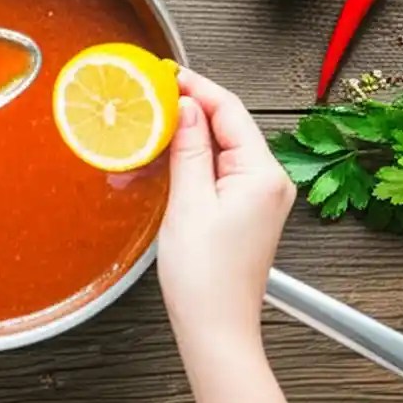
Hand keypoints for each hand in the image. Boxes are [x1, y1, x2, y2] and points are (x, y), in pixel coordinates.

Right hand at [157, 69, 295, 340]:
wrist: (216, 330)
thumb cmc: (206, 279)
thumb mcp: (188, 203)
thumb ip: (190, 148)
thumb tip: (186, 106)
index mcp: (262, 173)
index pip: (229, 109)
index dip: (196, 86)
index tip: (165, 73)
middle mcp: (267, 181)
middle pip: (222, 127)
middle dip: (179, 117)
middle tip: (143, 106)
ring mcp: (256, 197)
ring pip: (212, 152)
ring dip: (173, 147)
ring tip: (135, 152)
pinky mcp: (241, 211)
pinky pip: (211, 175)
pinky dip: (181, 170)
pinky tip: (150, 175)